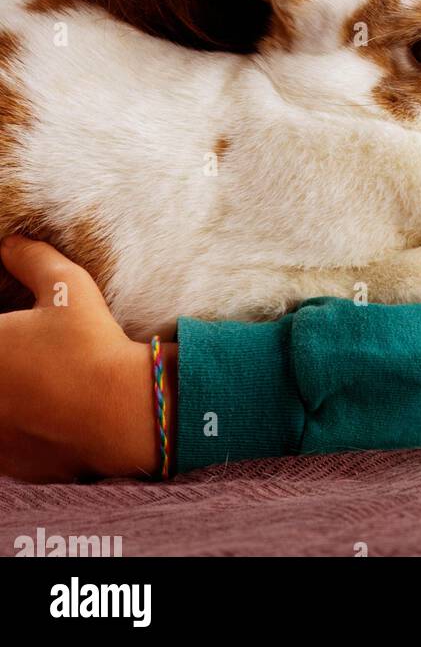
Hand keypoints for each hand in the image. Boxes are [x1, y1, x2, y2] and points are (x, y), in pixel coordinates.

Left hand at [0, 235, 176, 481]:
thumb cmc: (93, 345)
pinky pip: (4, 440)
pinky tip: (46, 410)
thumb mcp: (67, 288)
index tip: (15, 326)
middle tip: (28, 351)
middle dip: (7, 361)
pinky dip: (17, 425)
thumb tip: (10, 242)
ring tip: (40, 379)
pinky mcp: (8, 464)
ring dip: (10, 392)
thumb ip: (31, 259)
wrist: (122, 412)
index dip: (2, 330)